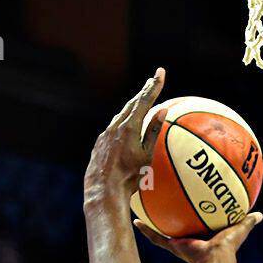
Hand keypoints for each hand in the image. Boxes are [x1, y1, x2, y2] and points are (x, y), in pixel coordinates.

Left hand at [85, 68, 165, 196]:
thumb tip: (162, 111)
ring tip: (140, 102)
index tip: (160, 72)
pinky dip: (123, 121)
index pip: (144, 101)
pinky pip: (113, 127)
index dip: (153, 86)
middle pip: (131, 104)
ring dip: (132, 107)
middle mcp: (115, 127)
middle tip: (152, 81)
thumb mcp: (147, 156)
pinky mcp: (99, 143)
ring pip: (121, 115)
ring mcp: (105, 134)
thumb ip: (153, 132)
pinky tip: (125, 126)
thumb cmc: (129, 177)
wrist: (103, 190)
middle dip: (143, 92)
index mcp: (129, 128)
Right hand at [134, 210, 262, 262]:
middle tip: (157, 196)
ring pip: (160, 228)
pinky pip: (156, 237)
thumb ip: (247, 222)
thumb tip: (260, 214)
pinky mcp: (172, 245)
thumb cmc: (227, 248)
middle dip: (166, 212)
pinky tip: (136, 219)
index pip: (192, 219)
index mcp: (201, 233)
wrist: (215, 261)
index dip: (187, 211)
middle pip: (174, 222)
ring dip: (150, 219)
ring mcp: (178, 241)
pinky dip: (146, 230)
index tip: (182, 200)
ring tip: (139, 205)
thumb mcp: (238, 229)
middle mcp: (188, 237)